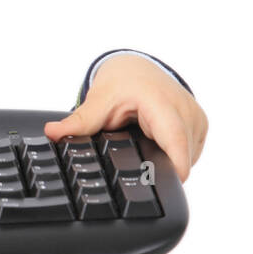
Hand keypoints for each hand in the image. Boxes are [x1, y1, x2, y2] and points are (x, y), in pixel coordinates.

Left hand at [43, 54, 207, 181]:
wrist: (139, 67)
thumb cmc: (124, 81)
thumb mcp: (99, 100)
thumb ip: (79, 122)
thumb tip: (53, 133)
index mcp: (162, 103)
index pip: (174, 140)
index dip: (173, 166)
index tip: (164, 185)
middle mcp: (186, 112)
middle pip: (180, 154)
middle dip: (160, 168)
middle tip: (133, 176)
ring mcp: (196, 120)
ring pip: (186, 156)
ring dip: (166, 160)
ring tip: (141, 151)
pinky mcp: (199, 127)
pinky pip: (189, 152)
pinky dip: (172, 154)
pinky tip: (152, 148)